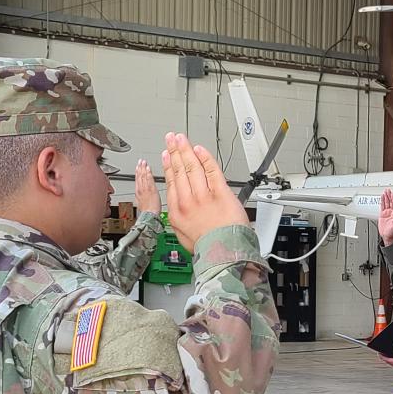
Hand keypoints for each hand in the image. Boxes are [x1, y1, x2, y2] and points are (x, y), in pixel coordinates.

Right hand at [133, 158, 159, 214]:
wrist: (148, 216)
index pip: (137, 180)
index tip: (138, 167)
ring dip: (143, 168)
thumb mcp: (142, 204)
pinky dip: (148, 173)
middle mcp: (141, 189)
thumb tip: (144, 196)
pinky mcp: (151, 189)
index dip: (137, 173)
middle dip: (140, 168)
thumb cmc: (147, 212)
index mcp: (138, 192)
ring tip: (144, 162)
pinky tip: (148, 168)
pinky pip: (149, 179)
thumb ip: (142, 197)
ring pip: (143, 176)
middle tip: (140, 161)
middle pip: (139, 176)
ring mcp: (146, 189)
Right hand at [158, 132, 248, 251]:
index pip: (171, 182)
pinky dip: (205, 158)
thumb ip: (179, 219)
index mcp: (177, 212)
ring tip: (182, 138)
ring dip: (186, 150)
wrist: (226, 255)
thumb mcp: (183, 237)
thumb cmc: (208, 249)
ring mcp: (204, 196)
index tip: (167, 154)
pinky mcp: (221, 194)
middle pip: (180, 171)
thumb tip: (177, 209)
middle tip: (171, 138)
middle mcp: (188, 202)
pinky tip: (200, 150)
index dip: (169, 165)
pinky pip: (212, 170)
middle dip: (175, 151)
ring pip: (193, 167)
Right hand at [379, 189, 392, 245]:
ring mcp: (387, 213)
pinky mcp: (383, 215)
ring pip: (386, 203)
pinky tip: (382, 198)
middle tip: (388, 190)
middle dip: (389, 196)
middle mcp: (392, 213)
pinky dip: (382, 202)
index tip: (392, 193)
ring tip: (385, 192)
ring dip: (386, 197)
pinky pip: (382, 207)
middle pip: (391, 202)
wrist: (388, 237)